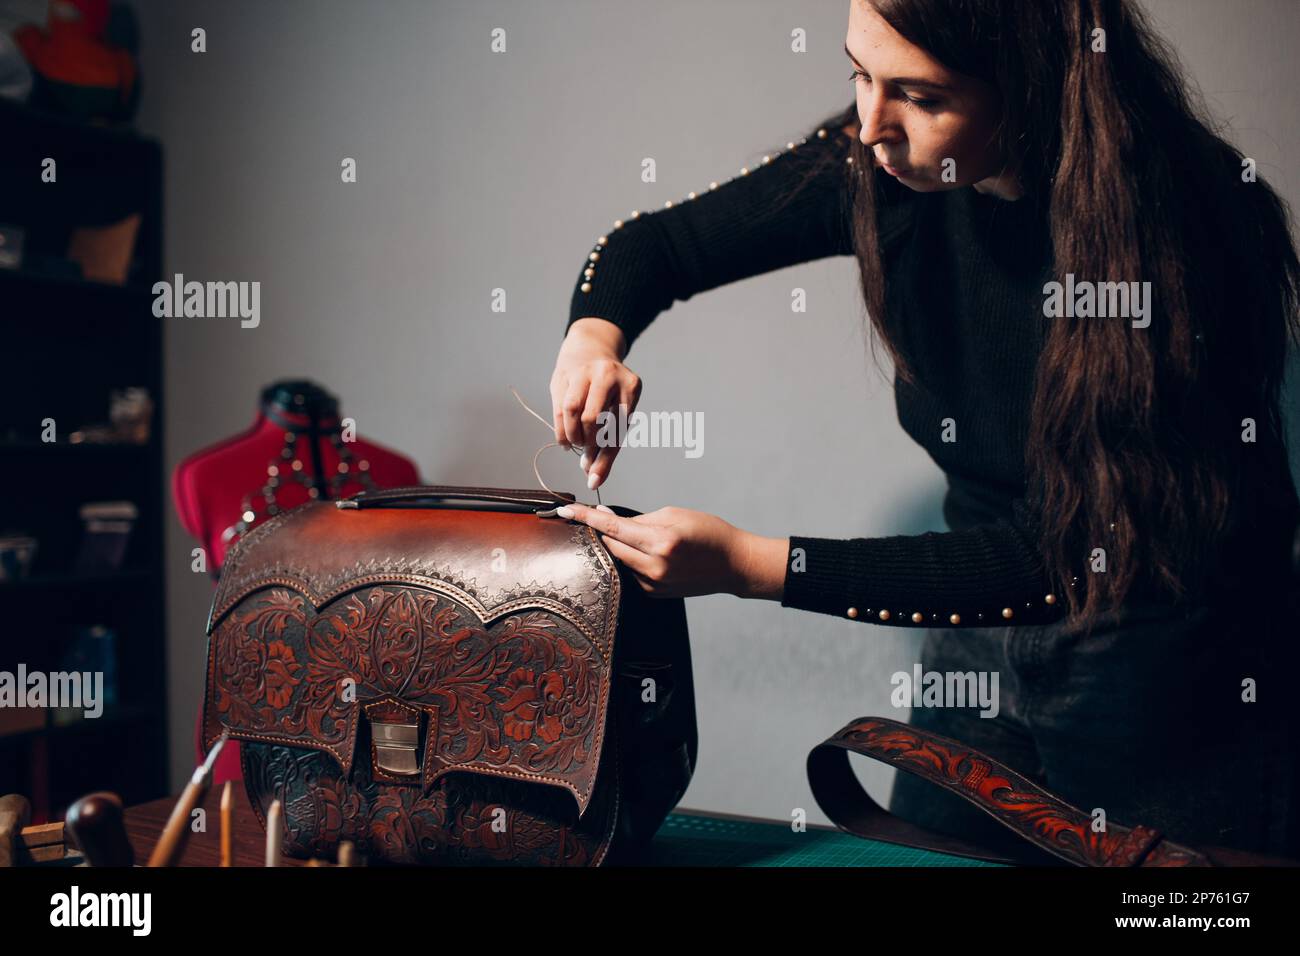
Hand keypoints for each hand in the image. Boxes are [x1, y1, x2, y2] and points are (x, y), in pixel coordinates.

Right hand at [551, 318, 639, 490]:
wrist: (589, 351)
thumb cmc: (608, 392)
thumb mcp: (618, 413)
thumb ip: (608, 445)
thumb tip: (593, 478)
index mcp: (631, 386)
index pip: (619, 428)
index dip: (605, 458)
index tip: (594, 480)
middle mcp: (609, 375)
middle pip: (594, 419)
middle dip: (587, 443)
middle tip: (585, 451)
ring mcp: (585, 372)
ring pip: (572, 412)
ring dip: (572, 436)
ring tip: (575, 443)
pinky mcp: (564, 375)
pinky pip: (559, 409)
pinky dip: (560, 430)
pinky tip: (565, 439)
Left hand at [555, 502, 788, 600]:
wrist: (734, 565)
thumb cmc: (709, 533)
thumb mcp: (675, 514)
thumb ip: (640, 518)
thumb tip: (609, 519)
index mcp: (660, 542)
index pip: (612, 528)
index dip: (586, 518)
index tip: (566, 511)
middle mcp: (654, 566)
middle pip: (610, 546)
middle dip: (601, 530)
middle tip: (595, 516)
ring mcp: (653, 583)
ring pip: (618, 560)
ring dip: (616, 545)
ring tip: (633, 534)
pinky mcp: (654, 593)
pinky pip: (630, 572)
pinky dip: (630, 559)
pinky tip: (644, 552)